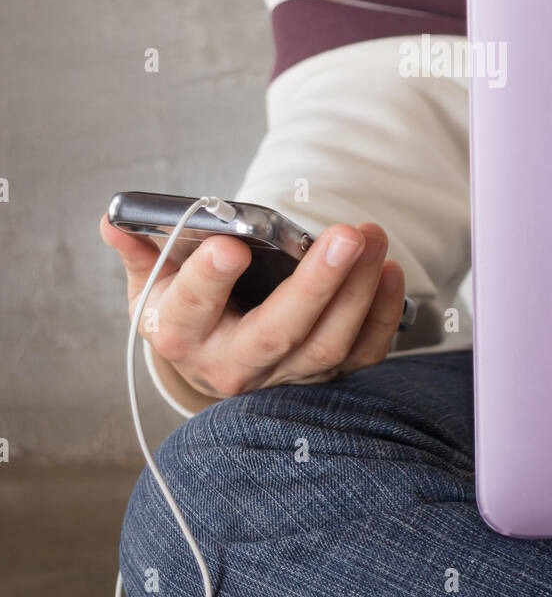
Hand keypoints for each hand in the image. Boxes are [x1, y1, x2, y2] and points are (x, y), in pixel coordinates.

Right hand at [100, 216, 404, 398]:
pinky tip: (389, 271)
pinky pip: (361, 355)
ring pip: (327, 345)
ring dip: (358, 290)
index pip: (192, 309)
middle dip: (317, 283)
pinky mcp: (322, 376)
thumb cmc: (188, 306)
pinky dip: (381, 315)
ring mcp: (283, 376)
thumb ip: (141, 247)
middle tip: (344, 234)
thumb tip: (115, 220)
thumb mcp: (155, 279)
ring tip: (371, 237)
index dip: (210, 279)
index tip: (232, 245)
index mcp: (182, 334)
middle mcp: (233, 364)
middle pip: (278, 332)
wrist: (215, 356)